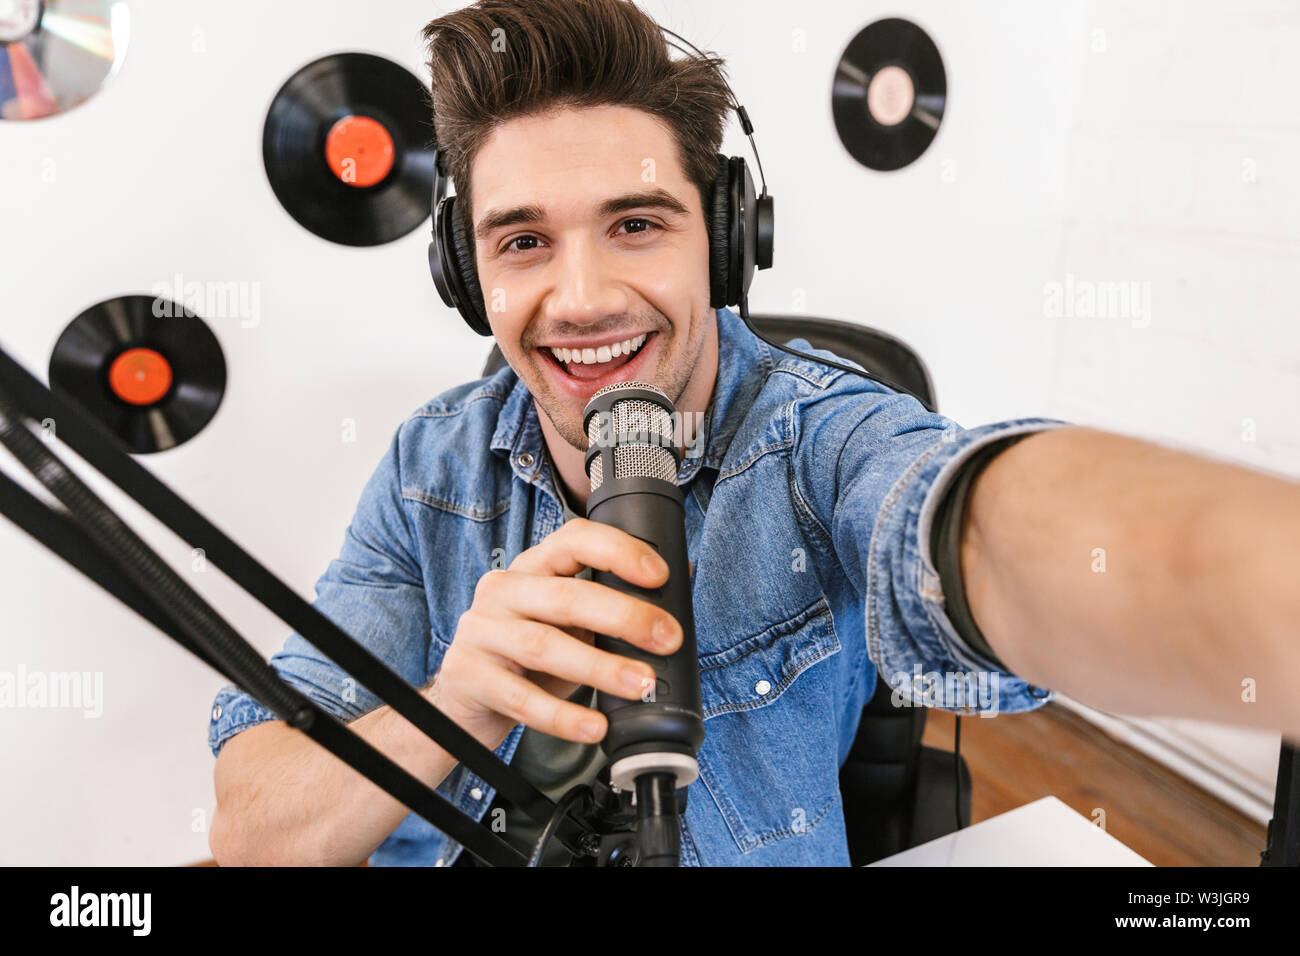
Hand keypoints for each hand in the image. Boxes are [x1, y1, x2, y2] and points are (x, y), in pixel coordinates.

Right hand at [425, 518, 683, 750]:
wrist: (464, 698)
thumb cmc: (527, 656)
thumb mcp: (566, 623)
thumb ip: (610, 604)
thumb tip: (682, 579)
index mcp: (533, 568)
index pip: (574, 540)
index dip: (618, 551)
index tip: (660, 575)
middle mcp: (504, 591)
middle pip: (567, 597)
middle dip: (625, 617)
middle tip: (667, 638)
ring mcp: (482, 632)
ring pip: (545, 646)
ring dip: (601, 668)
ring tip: (642, 684)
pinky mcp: (469, 675)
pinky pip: (522, 699)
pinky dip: (563, 716)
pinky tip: (594, 728)